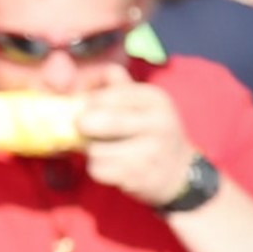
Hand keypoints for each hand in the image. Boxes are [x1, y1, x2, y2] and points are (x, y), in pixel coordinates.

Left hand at [75, 63, 195, 207]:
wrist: (179, 171)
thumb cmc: (149, 131)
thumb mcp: (140, 102)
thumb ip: (112, 85)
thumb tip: (73, 75)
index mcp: (153, 98)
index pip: (105, 92)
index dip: (89, 102)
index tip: (90, 109)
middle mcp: (156, 121)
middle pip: (93, 118)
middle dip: (84, 125)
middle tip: (88, 129)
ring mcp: (151, 150)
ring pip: (93, 148)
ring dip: (92, 151)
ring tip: (106, 149)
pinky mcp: (140, 176)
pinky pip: (98, 170)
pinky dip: (98, 169)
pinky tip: (113, 166)